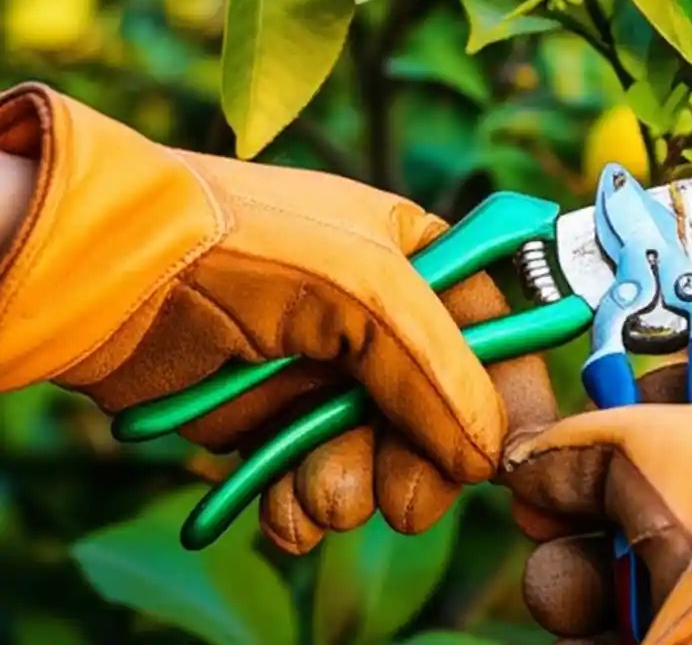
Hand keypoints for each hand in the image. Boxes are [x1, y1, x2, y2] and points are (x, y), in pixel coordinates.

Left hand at [0, 82, 556, 552]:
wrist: (111, 282)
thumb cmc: (245, 248)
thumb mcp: (366, 290)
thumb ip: (441, 370)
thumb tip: (489, 454)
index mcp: (420, 264)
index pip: (496, 334)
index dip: (510, 395)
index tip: (513, 455)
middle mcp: (382, 328)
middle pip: (445, 419)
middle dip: (422, 467)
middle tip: (403, 497)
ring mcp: (330, 381)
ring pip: (383, 467)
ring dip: (353, 491)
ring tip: (312, 484)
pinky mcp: (277, 428)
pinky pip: (319, 490)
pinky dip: (303, 510)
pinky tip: (281, 504)